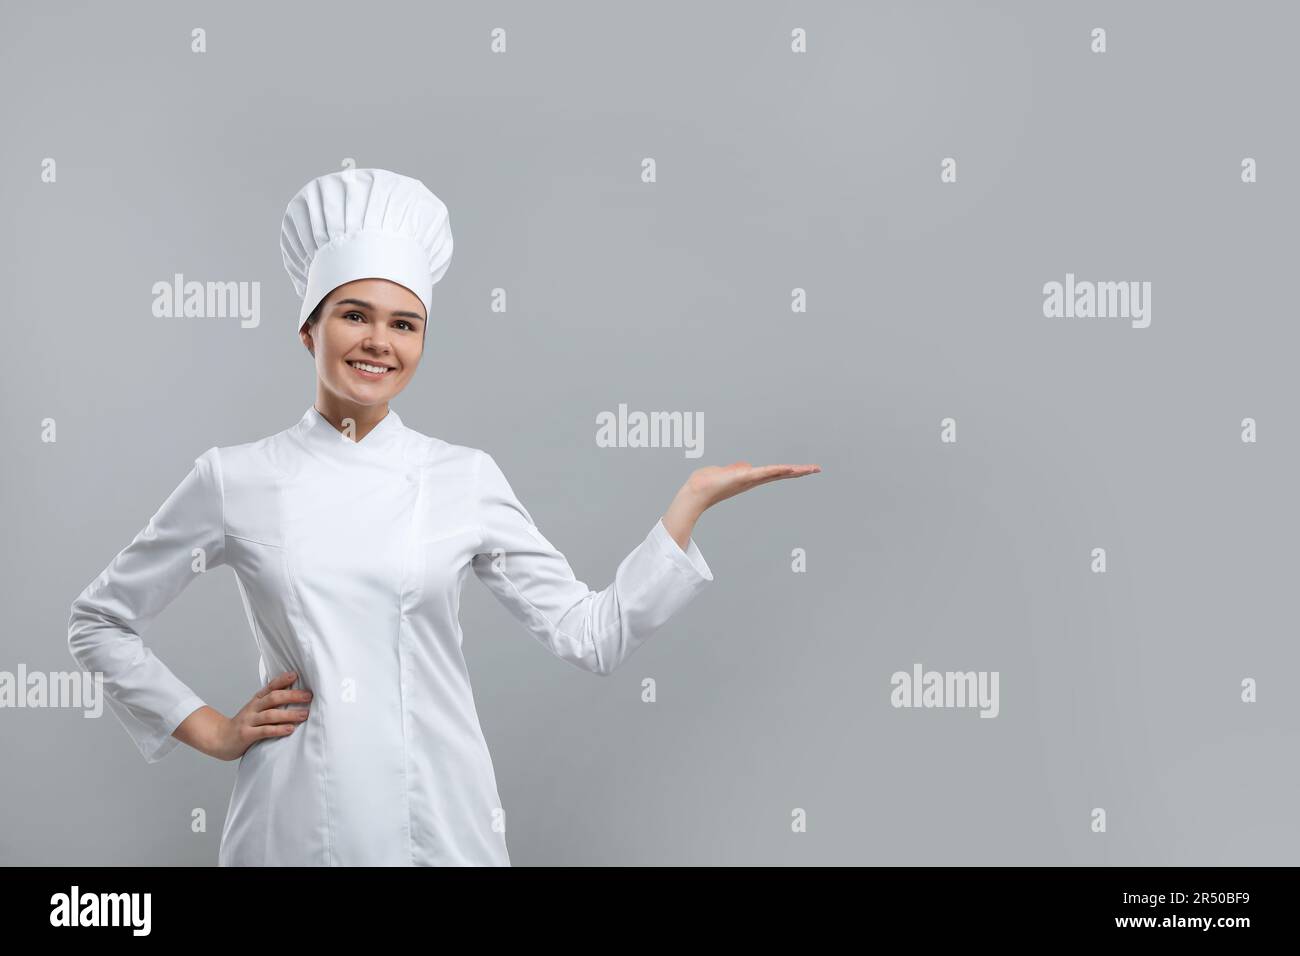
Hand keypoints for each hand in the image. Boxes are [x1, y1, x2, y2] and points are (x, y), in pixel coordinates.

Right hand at [210, 671, 312, 760]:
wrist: (219, 739)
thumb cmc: (243, 724)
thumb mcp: (255, 710)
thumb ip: (271, 704)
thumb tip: (294, 695)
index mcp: (256, 700)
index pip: (270, 687)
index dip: (282, 680)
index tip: (296, 674)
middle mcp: (253, 708)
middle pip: (273, 698)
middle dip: (292, 696)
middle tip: (308, 696)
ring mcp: (249, 721)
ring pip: (270, 715)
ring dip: (289, 714)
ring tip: (304, 714)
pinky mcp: (246, 735)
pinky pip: (264, 731)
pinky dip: (278, 729)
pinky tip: (290, 729)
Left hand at [684, 461, 821, 510]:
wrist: (696, 492)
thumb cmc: (708, 483)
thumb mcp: (727, 472)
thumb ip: (738, 469)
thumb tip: (747, 467)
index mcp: (751, 477)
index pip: (774, 472)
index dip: (790, 471)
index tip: (806, 469)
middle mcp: (753, 480)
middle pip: (781, 474)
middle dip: (799, 472)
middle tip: (817, 469)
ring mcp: (750, 479)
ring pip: (776, 473)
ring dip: (793, 471)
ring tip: (809, 468)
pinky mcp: (744, 477)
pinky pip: (763, 473)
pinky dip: (776, 470)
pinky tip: (788, 468)